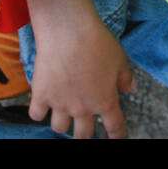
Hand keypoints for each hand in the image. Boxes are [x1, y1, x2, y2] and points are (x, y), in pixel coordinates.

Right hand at [29, 18, 133, 137]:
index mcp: (105, 101)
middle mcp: (83, 108)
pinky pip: (36, 114)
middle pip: (83, 135)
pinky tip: (41, 106)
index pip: (114, 127)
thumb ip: (125, 77)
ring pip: (60, 128)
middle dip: (84, 135)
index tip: (116, 137)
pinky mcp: (41, 95)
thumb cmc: (97, 42)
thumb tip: (131, 88)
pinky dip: (38, 112)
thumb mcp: (119, 59)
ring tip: (62, 115)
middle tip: (83, 130)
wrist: (68, 32)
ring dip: (62, 124)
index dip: (117, 134)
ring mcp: (60, 104)